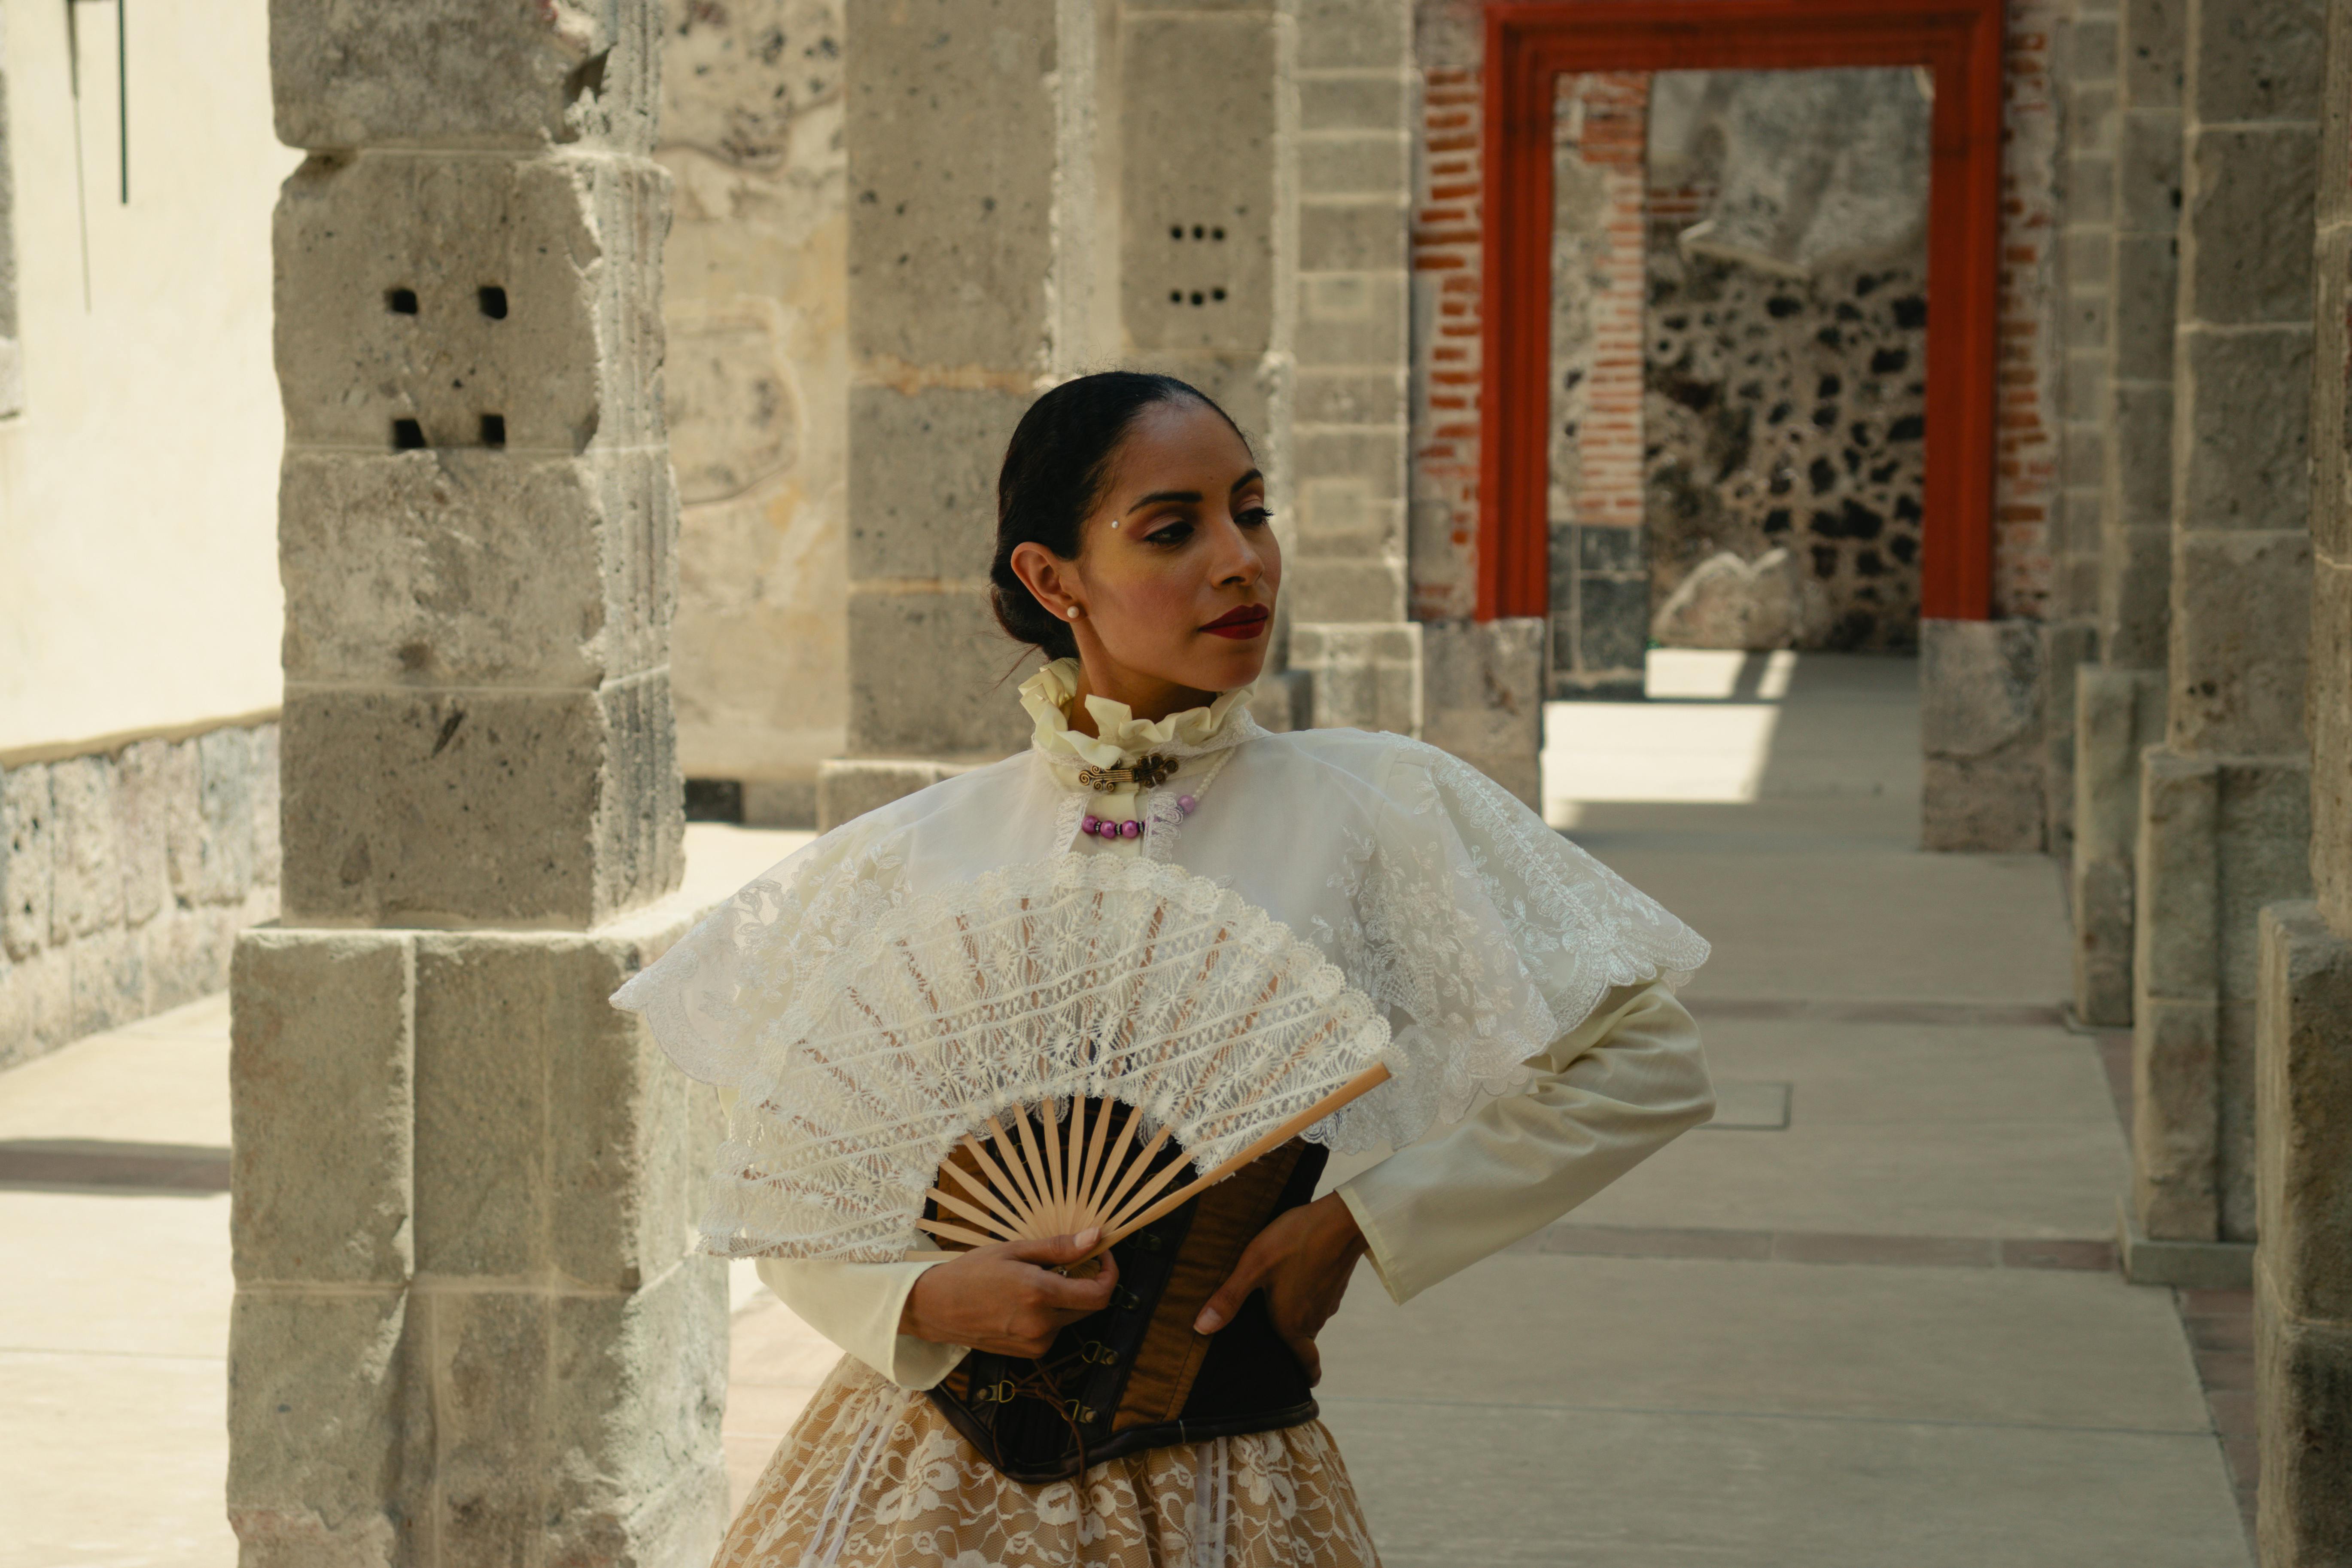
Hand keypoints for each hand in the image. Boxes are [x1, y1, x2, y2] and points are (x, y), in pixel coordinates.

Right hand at [899, 1229, 1121, 1357]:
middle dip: (1086, 1281)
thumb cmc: (972, 1271)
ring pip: (1070, 1317)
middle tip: (1067, 1259)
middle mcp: (1043, 1325)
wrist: (936, 1308)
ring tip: (1035, 1279)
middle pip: (1088, 1306)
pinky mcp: (1029, 1353)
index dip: (1110, 1273)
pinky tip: (1025, 1300)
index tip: (1101, 1253)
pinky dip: (1050, 1312)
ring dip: (1066, 1297)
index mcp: (1040, 1295)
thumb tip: (1096, 1237)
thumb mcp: (1015, 1250)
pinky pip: (1054, 1329)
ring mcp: (1036, 1343)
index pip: (1099, 1294)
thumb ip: (1059, 1247)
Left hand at [1192, 1193, 1367, 1384]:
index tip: (1298, 1385)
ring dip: (1296, 1317)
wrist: (1342, 1218)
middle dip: (1287, 1343)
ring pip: (1309, 1319)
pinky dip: (1306, 1296)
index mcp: (1293, 1324)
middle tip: (1265, 1337)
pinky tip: (1292, 1278)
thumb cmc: (1295, 1241)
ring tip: (1274, 1304)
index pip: (1306, 1364)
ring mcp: (1328, 1301)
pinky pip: (1317, 1299)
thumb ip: (1229, 1298)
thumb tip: (1201, 1328)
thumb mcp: (1253, 1266)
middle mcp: (1314, 1319)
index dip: (1304, 1376)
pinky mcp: (1336, 1283)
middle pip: (1302, 1341)